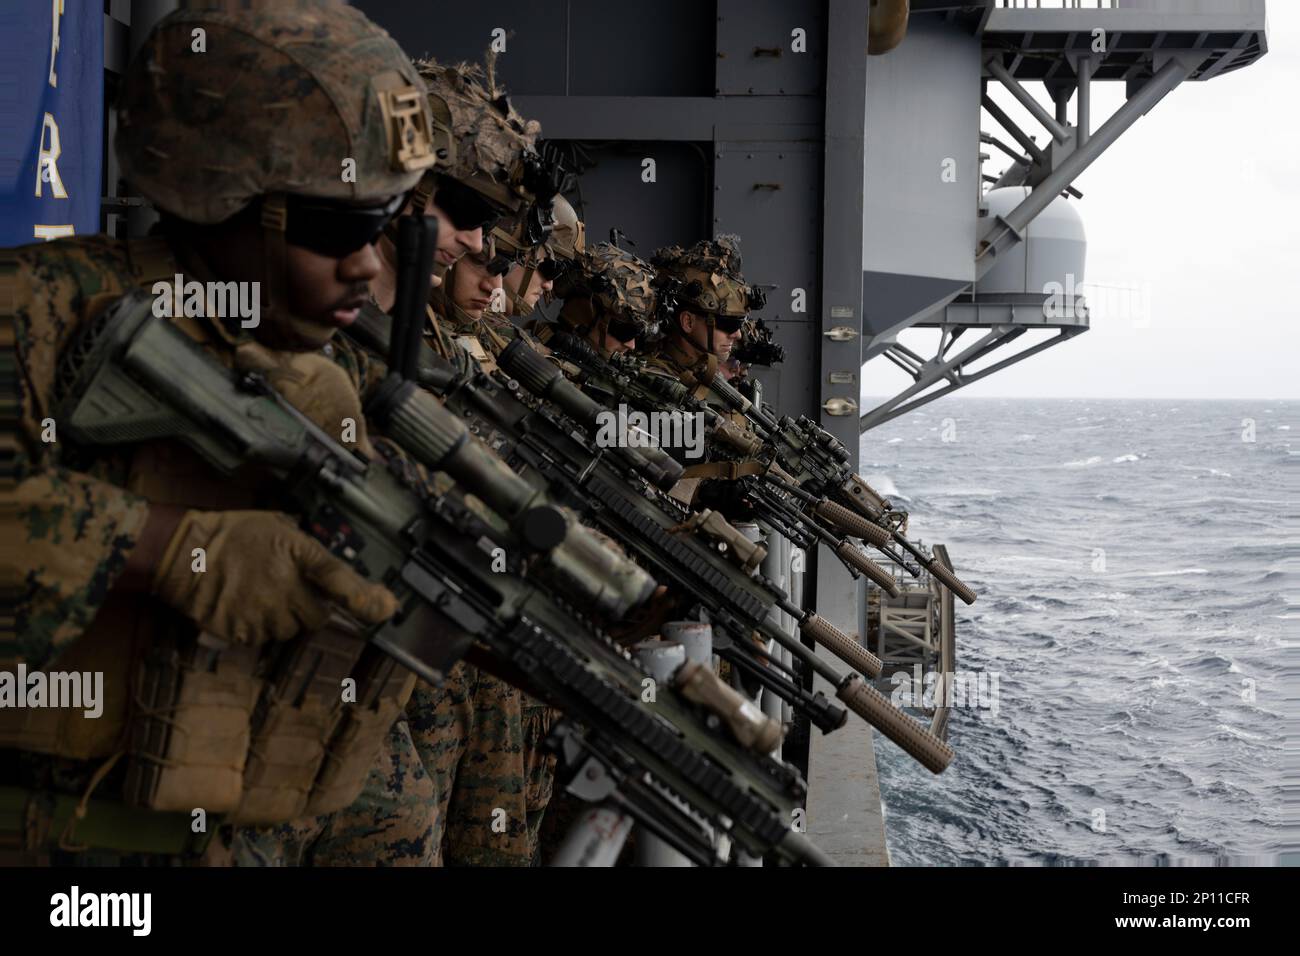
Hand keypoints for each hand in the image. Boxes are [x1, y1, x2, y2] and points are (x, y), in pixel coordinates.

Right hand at [151, 509, 397, 643]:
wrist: (183, 553)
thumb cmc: (232, 534)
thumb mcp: (277, 526)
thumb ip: (308, 550)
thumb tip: (335, 570)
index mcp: (297, 554)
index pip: (338, 578)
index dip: (364, 597)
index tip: (385, 609)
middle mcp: (284, 586)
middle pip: (318, 617)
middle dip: (310, 609)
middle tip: (288, 592)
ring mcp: (262, 611)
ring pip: (289, 631)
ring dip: (281, 619)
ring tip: (258, 594)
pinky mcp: (241, 631)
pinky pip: (261, 639)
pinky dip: (256, 628)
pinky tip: (242, 605)